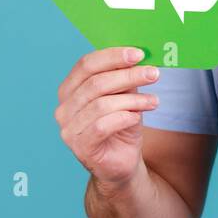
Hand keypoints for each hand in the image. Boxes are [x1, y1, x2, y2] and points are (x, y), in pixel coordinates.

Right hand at [54, 47, 159, 190]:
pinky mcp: (81, 147)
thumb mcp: (125, 97)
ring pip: (101, 104)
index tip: (138, 54)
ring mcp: (69, 129)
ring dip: (133, 100)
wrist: (121, 163)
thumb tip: (137, 57)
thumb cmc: (121, 126)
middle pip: (95, 83)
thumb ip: (125, 79)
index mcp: (70, 89)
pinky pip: (102, 126)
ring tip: (153, 101)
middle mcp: (64, 108)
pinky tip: (137, 118)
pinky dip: (124, 118)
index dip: (112, 56)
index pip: (86, 64)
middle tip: (153, 73)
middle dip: (128, 76)